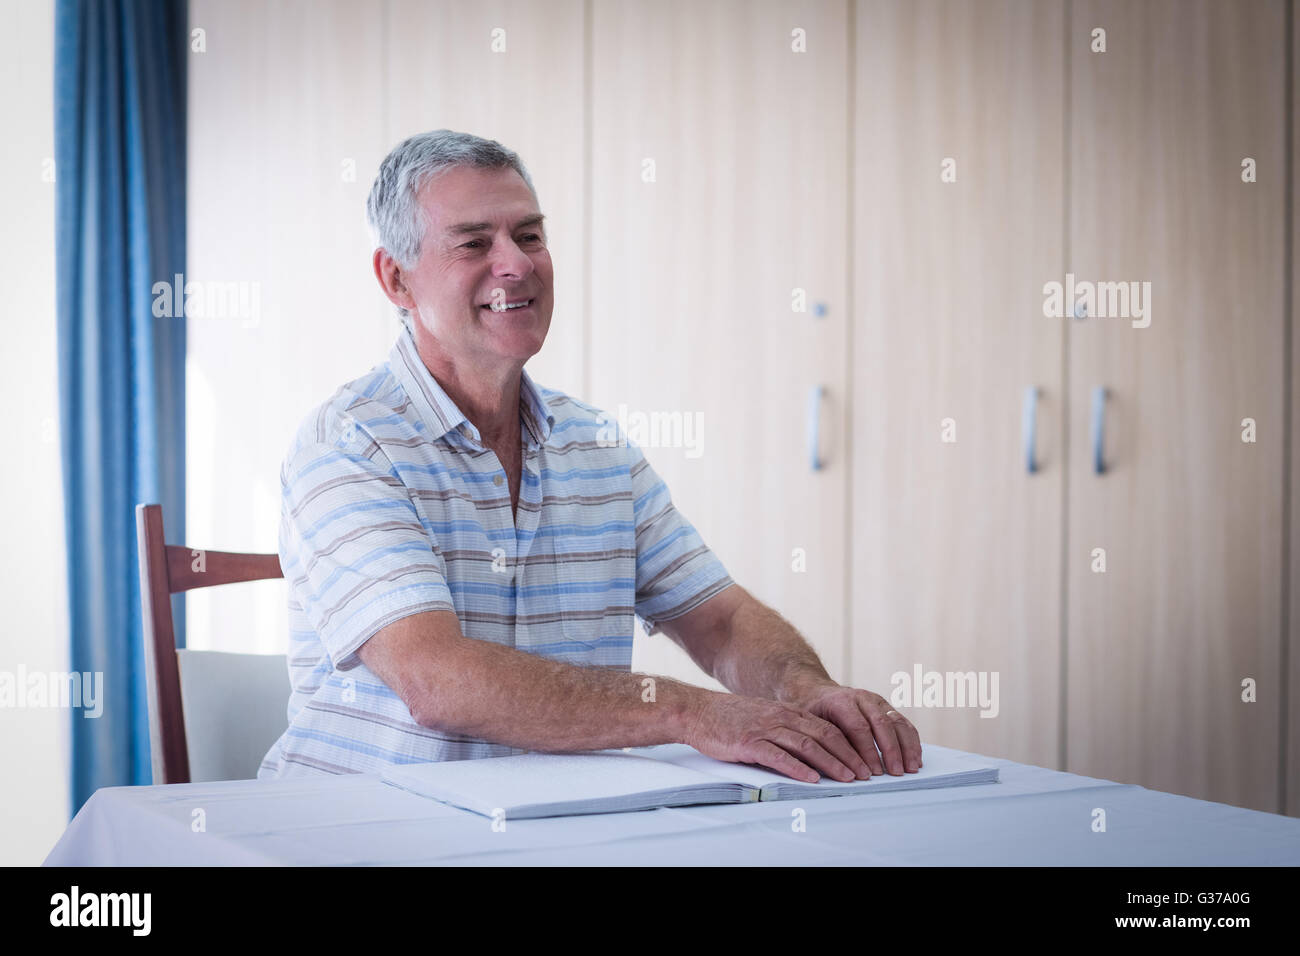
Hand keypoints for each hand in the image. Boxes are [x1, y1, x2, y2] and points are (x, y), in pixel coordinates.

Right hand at [683, 692, 873, 782]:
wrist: (697, 711)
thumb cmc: (730, 719)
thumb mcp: (764, 718)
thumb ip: (786, 730)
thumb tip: (811, 752)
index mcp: (788, 713)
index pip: (828, 729)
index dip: (849, 746)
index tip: (865, 762)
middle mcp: (781, 718)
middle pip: (824, 736)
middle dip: (849, 756)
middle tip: (866, 774)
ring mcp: (766, 729)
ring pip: (807, 745)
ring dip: (831, 763)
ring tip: (848, 778)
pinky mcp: (749, 742)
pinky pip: (779, 755)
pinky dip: (798, 768)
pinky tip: (812, 778)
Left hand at [784, 682, 922, 775]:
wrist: (814, 691)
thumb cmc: (810, 713)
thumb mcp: (808, 725)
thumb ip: (823, 742)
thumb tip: (834, 769)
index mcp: (839, 701)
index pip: (858, 727)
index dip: (867, 751)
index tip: (873, 773)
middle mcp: (861, 697)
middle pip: (881, 723)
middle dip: (890, 751)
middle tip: (895, 774)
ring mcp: (875, 700)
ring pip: (896, 721)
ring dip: (906, 746)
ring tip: (911, 768)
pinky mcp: (885, 706)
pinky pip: (903, 722)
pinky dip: (911, 741)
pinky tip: (915, 758)